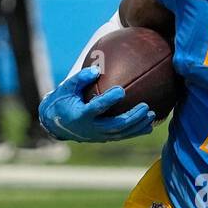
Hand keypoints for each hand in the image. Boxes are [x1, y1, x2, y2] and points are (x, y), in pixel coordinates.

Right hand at [39, 67, 155, 142]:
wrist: (56, 124)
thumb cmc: (63, 101)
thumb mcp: (67, 88)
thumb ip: (81, 78)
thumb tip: (97, 69)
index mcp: (80, 115)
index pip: (96, 108)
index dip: (108, 100)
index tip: (121, 90)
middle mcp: (91, 128)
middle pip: (115, 126)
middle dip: (132, 117)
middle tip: (146, 106)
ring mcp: (98, 135)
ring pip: (121, 134)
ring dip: (137, 125)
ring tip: (151, 114)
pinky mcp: (103, 138)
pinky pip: (122, 137)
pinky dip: (136, 132)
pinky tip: (149, 126)